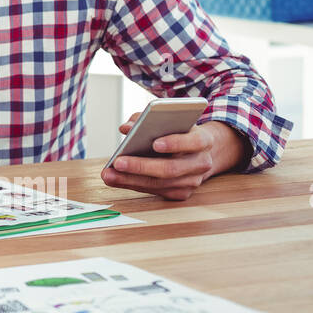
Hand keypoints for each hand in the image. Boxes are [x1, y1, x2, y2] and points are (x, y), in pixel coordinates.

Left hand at [101, 112, 247, 200]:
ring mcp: (193, 181)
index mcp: (203, 140)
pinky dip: (134, 185)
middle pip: (171, 168)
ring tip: (109, 174)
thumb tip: (126, 128)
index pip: (193, 142)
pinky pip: (156, 192)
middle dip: (141, 166)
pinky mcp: (182, 193)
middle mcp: (201, 163)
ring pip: (161, 184)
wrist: (198, 153)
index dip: (175, 143)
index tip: (154, 143)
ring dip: (131, 180)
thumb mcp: (168, 120)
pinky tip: (117, 179)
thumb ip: (146, 119)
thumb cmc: (178, 132)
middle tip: (118, 162)